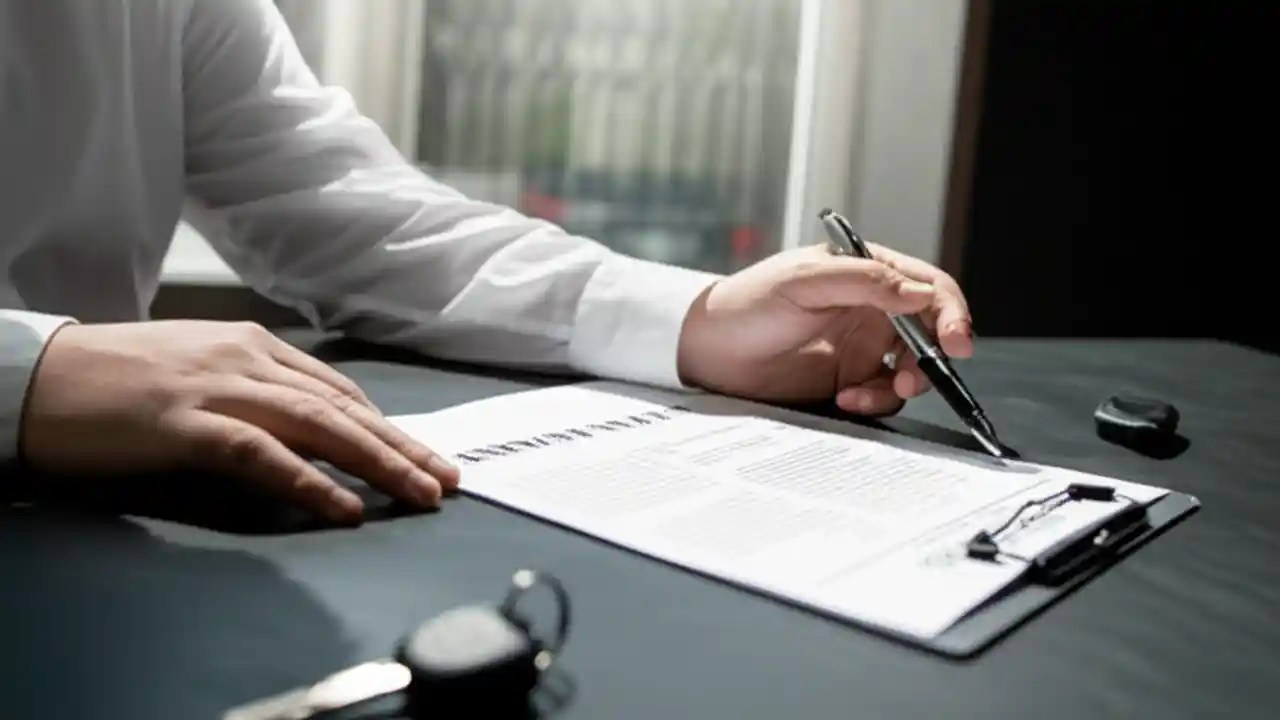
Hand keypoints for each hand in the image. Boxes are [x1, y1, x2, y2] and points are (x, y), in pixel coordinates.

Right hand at [20, 321, 458, 523]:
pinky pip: (259, 453)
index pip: (339, 390)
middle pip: (343, 407)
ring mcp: (217, 388)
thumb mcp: (202, 370)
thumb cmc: (118, 378)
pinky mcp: (184, 423)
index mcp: (254, 345)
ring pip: (318, 425)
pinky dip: (306, 481)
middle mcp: (247, 359)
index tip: (424, 456)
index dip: (387, 426)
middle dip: (402, 446)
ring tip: (419, 494)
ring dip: (377, 462)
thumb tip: (310, 424)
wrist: (39, 373)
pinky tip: (341, 506)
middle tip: (447, 480)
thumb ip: (256, 389)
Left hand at [676, 244, 972, 415]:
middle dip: (933, 357)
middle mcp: (872, 307)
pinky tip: (847, 397)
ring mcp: (863, 345)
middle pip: (930, 332)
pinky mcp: (850, 378)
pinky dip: (875, 400)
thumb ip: (864, 282)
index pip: (928, 288)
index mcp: (868, 272)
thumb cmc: (747, 303)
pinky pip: (884, 393)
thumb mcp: (804, 282)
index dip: (950, 313)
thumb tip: (919, 294)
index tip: (956, 342)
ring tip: (870, 391)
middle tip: (914, 378)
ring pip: (912, 367)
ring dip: (904, 383)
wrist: (707, 350)